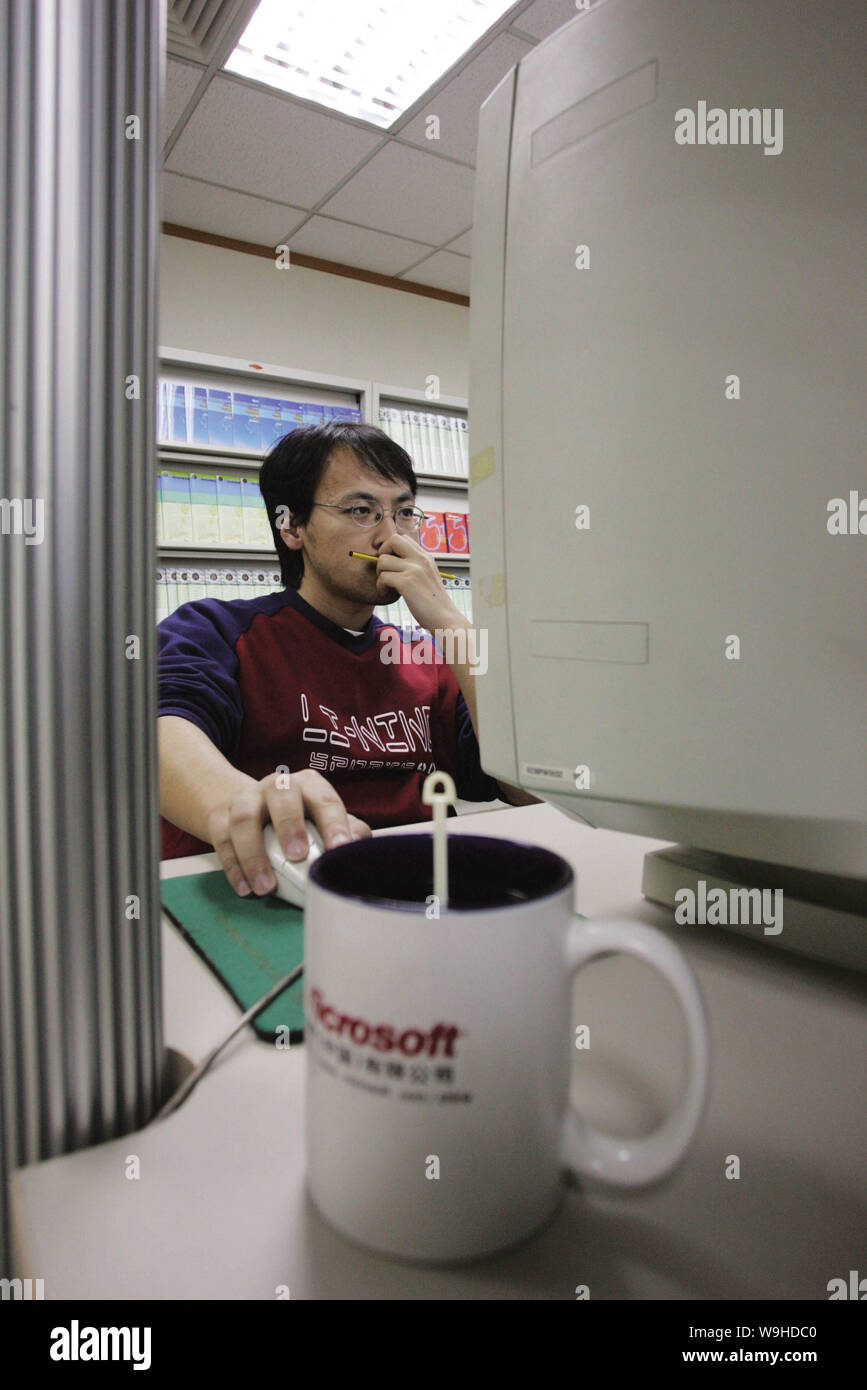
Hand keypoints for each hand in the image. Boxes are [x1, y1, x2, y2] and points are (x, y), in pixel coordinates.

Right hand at [205, 768, 370, 897]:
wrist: (252, 805)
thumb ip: (347, 830)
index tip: (340, 848)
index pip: (324, 799)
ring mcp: (245, 799)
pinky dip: (232, 866)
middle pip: (281, 795)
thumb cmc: (300, 817)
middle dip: (289, 825)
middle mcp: (276, 785)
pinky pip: (221, 839)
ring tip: (265, 887)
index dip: (334, 823)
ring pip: (244, 818)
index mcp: (308, 785)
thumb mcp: (324, 819)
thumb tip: (359, 847)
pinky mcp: (220, 816)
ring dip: (253, 855)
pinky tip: (245, 889)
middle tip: (298, 856)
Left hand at [374, 534, 458, 631]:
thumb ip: (415, 567)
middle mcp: (421, 559)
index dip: (391, 549)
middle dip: (382, 553)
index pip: (403, 538)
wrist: (445, 619)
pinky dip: (381, 587)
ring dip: (380, 574)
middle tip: (385, 570)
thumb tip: (392, 560)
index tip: (391, 565)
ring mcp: (415, 570)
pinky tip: (388, 594)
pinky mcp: (407, 582)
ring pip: (383, 560)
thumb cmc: (433, 603)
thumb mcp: (427, 577)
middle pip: (393, 539)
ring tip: (387, 586)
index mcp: (426, 557)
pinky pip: (383, 577)